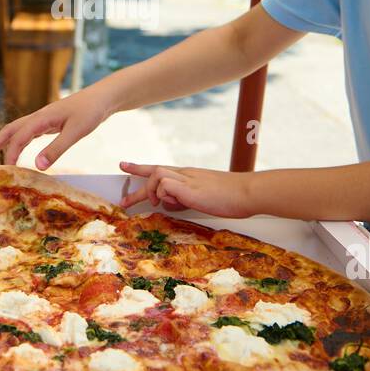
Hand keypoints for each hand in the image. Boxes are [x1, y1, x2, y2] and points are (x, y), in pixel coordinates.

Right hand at [0, 87, 114, 168]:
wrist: (103, 97)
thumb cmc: (91, 111)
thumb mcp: (76, 132)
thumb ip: (57, 148)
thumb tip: (38, 166)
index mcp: (42, 118)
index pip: (19, 137)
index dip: (10, 153)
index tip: (5, 169)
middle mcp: (39, 117)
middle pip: (10, 129)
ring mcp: (44, 119)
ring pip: (18, 130)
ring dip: (5, 142)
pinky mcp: (50, 122)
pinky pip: (29, 132)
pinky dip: (20, 141)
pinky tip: (20, 149)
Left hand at [118, 162, 253, 217]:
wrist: (247, 192)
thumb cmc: (231, 197)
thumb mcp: (203, 196)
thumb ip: (185, 197)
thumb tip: (170, 203)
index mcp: (188, 175)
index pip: (160, 168)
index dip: (140, 168)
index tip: (124, 166)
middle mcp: (185, 174)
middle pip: (153, 172)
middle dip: (136, 188)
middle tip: (122, 202)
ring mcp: (187, 179)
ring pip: (156, 175)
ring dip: (155, 192)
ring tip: (164, 204)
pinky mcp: (189, 187)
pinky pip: (165, 184)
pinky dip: (164, 194)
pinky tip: (176, 201)